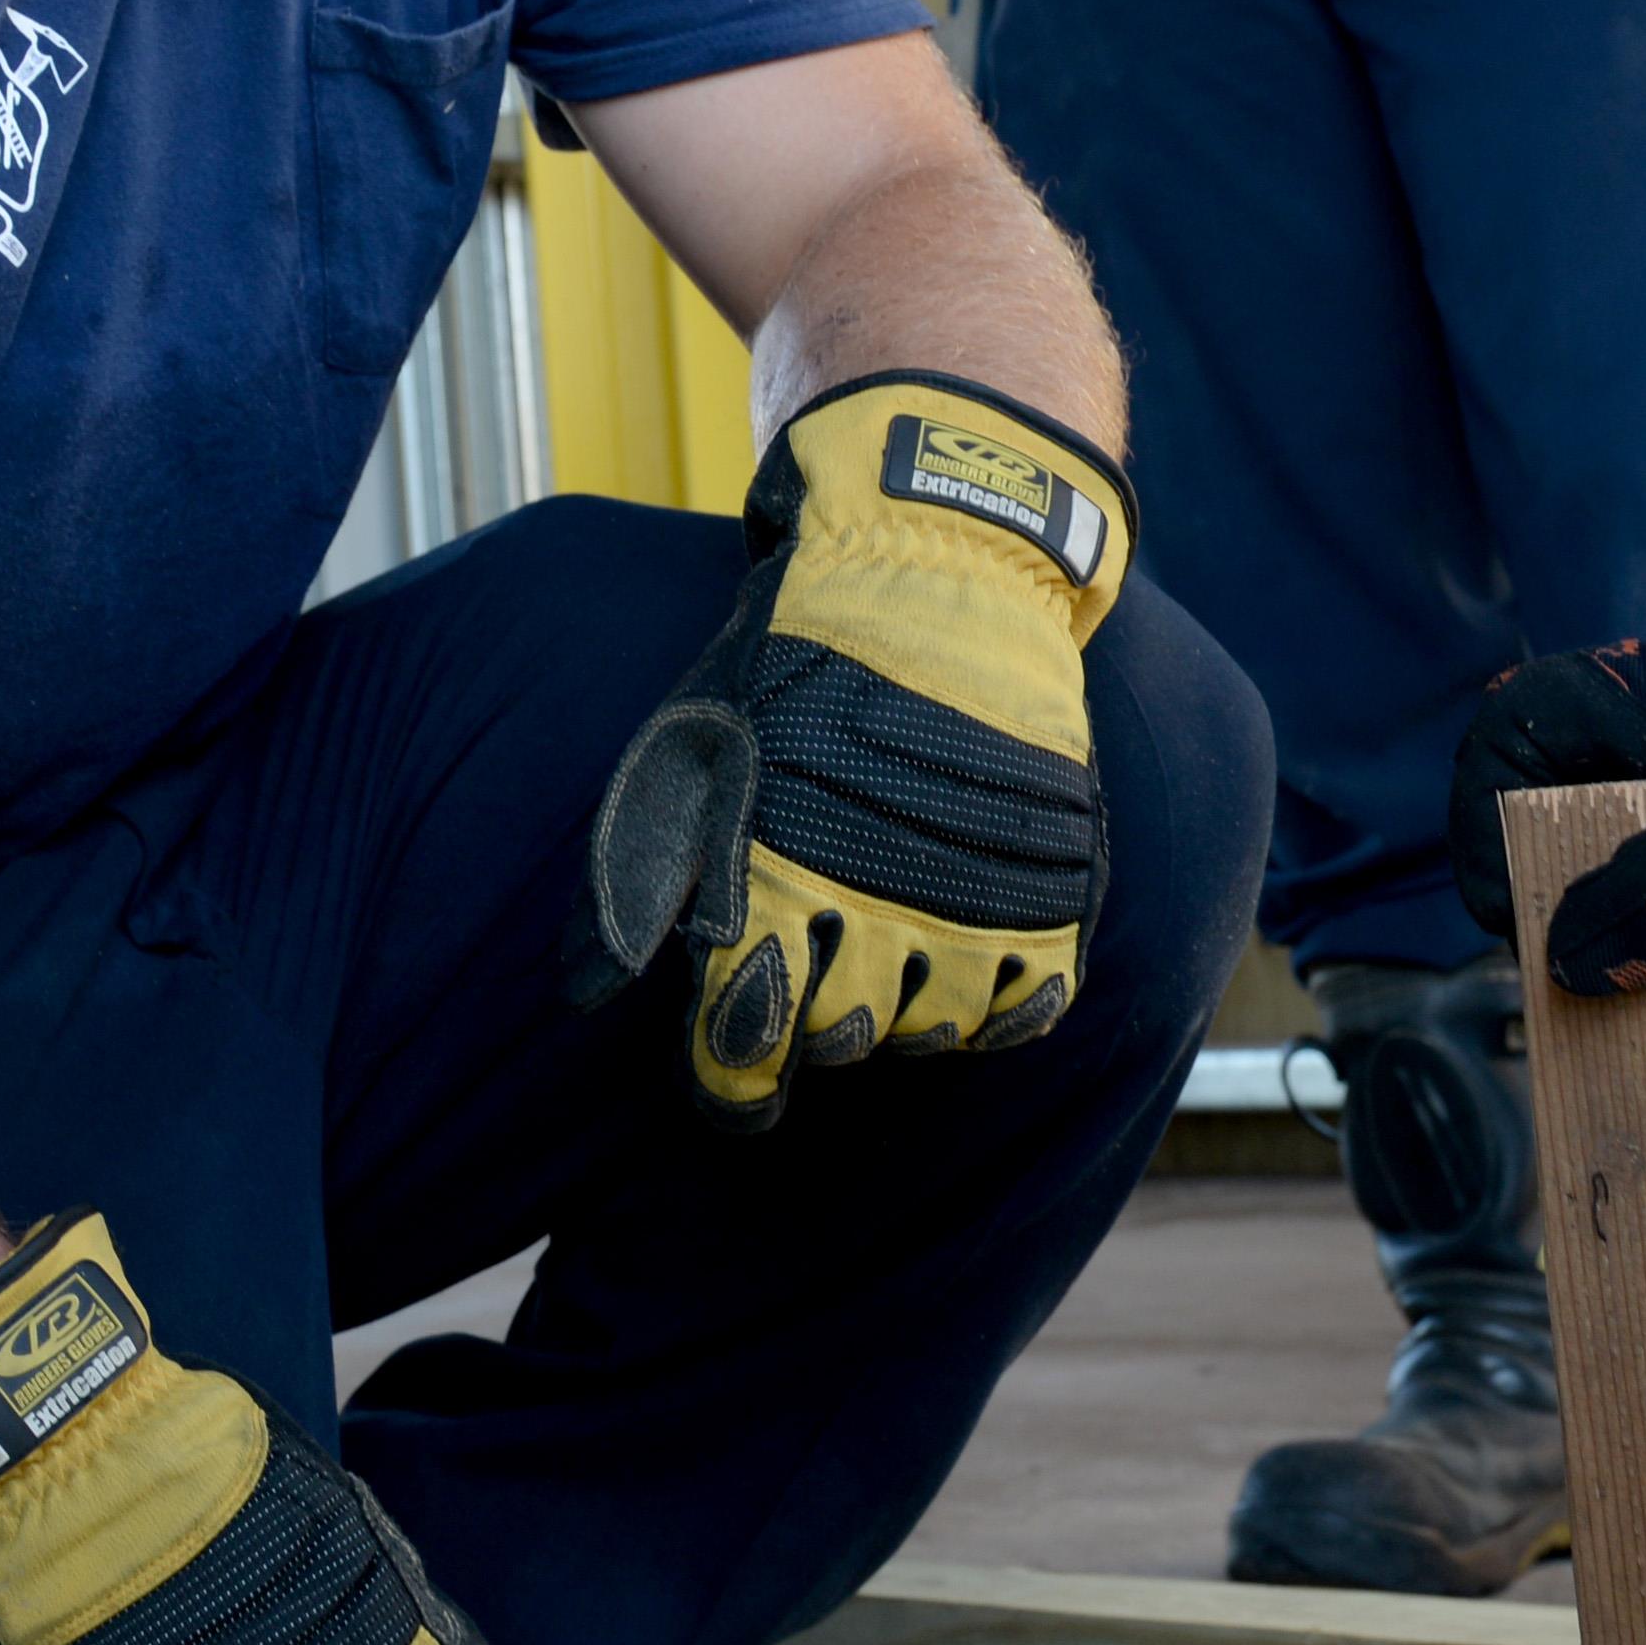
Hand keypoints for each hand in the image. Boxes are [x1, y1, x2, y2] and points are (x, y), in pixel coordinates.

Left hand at [582, 374, 1131, 1122]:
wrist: (938, 564)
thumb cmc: (792, 661)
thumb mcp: (687, 750)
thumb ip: (640, 879)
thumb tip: (589, 995)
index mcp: (773, 880)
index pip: (747, 1045)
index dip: (732, 1081)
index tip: (734, 1080)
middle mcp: (877, 906)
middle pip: (839, 1041)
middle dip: (812, 1016)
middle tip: (812, 954)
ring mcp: (976, 900)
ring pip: (932, 1031)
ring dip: (901, 1004)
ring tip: (887, 938)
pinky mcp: (1056, 886)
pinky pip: (1027, 1006)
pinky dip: (995, 1000)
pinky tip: (963, 953)